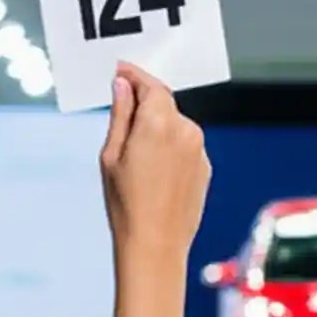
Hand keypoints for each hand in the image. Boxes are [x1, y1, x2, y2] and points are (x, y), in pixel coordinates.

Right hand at [100, 62, 211, 266]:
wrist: (155, 244)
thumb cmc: (126, 203)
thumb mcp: (111, 155)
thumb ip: (120, 115)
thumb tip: (123, 86)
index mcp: (159, 122)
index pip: (150, 85)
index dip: (134, 75)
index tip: (120, 72)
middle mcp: (186, 130)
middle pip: (164, 103)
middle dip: (144, 102)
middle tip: (121, 109)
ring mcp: (199, 149)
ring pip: (175, 125)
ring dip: (158, 126)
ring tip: (134, 155)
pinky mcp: (205, 167)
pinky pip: (185, 145)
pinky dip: (170, 146)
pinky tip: (153, 171)